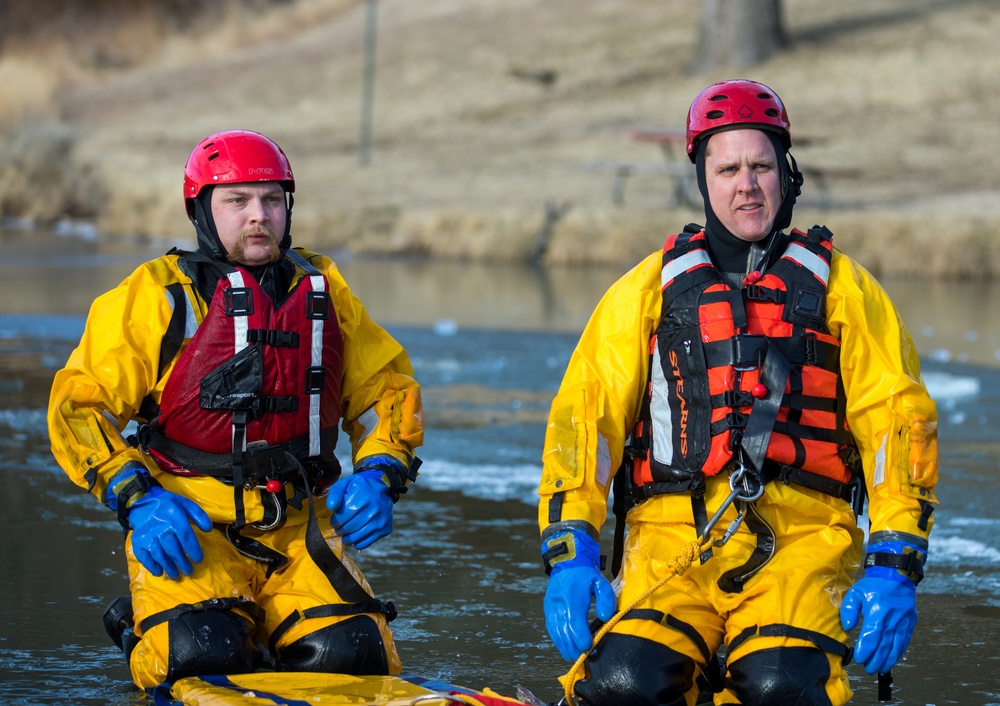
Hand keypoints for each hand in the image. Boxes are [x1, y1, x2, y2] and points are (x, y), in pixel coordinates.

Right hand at [128, 486, 212, 579]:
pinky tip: (159, 572)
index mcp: (174, 518)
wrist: (142, 503)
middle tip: (189, 572)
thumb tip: (209, 529)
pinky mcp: (138, 542)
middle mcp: (160, 528)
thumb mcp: (186, 504)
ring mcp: (148, 536)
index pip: (186, 537)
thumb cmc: (168, 505)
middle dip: (182, 563)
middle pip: (173, 549)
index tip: (198, 560)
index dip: (193, 550)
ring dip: (168, 567)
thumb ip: (199, 515)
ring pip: (159, 555)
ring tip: (176, 576)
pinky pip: (144, 557)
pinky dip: (152, 566)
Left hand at [327, 468, 393, 548]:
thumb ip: (336, 493)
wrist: (383, 491)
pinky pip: (366, 542)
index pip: (343, 516)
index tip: (334, 521)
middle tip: (339, 528)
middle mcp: (374, 509)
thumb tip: (331, 507)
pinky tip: (355, 537)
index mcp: (363, 496)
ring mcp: (381, 520)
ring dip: (347, 538)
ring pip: (357, 537)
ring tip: (345, 534)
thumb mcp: (347, 484)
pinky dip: (357, 543)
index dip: (335, 521)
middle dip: (340, 530)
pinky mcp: (385, 529)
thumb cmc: (361, 489)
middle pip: (350, 528)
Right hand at [542, 530, 616, 660]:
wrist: (567, 560)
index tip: (591, 647)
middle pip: (565, 633)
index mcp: (573, 599)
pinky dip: (557, 639)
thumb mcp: (601, 582)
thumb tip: (605, 617)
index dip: (582, 640)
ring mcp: (551, 608)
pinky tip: (564, 646)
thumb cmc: (586, 573)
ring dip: (565, 646)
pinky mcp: (547, 609)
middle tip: (584, 655)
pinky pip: (551, 628)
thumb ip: (606, 599)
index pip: (575, 626)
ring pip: (556, 633)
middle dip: (574, 647)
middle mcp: (559, 605)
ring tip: (574, 656)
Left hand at [840, 567, 917, 673]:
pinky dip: (897, 652)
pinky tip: (891, 660)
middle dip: (875, 659)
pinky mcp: (910, 623)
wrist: (895, 575)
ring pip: (896, 645)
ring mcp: (903, 621)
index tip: (859, 658)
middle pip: (884, 644)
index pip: (872, 635)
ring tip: (879, 669)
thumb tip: (847, 627)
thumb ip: (848, 609)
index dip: (866, 649)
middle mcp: (892, 618)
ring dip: (887, 659)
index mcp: (878, 610)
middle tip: (868, 668)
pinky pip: (904, 641)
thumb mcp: (855, 592)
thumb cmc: (873, 585)